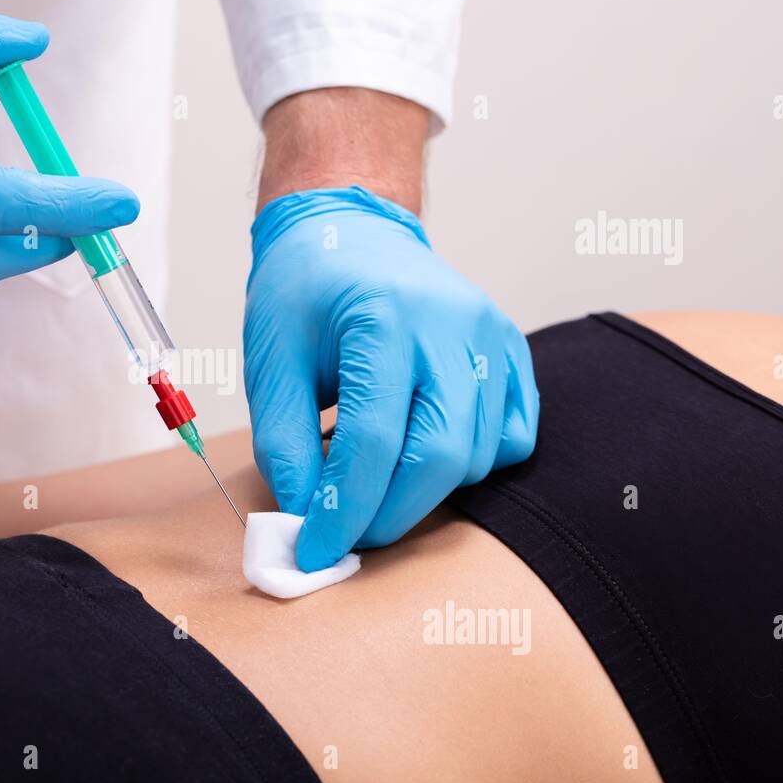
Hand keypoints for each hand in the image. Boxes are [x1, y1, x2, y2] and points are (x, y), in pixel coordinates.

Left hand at [244, 186, 539, 570]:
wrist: (348, 232)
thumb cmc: (304, 292)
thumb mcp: (270, 361)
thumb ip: (283, 444)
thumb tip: (307, 518)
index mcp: (384, 319)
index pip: (373, 441)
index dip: (344, 509)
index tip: (316, 551)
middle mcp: (452, 326)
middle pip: (440, 456)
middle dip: (389, 515)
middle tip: (346, 535)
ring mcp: (491, 337)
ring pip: (477, 454)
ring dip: (424, 492)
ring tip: (372, 480)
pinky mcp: (511, 351)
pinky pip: (512, 437)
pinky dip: (472, 464)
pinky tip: (424, 452)